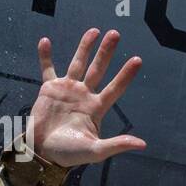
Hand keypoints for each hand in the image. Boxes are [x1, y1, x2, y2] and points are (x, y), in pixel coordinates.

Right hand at [28, 28, 145, 167]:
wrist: (43, 153)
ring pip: (78, 63)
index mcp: (97, 108)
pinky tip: (46, 41)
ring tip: (94, 30)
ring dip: (85, 46)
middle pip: (98, 69)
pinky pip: (47, 69)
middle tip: (115, 33)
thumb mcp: (95, 151)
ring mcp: (67, 90)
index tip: (137, 59)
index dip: (126, 74)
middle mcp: (85, 95)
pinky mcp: (49, 90)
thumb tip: (142, 144)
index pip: (115, 88)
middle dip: (106, 52)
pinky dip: (46, 56)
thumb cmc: (70, 154)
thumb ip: (117, 145)